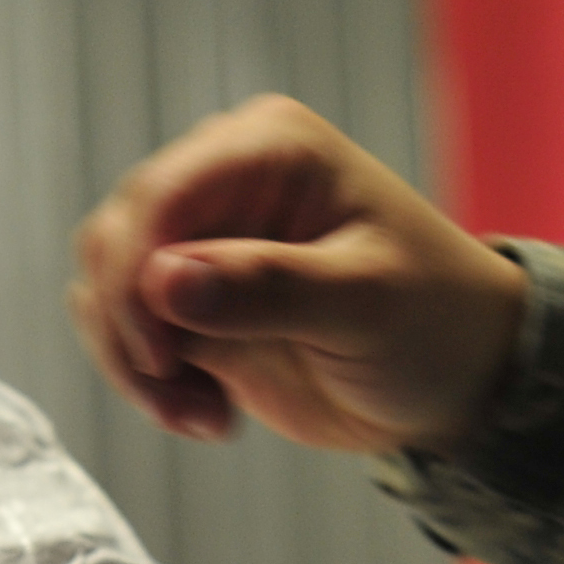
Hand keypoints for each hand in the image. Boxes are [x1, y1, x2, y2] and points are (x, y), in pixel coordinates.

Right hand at [70, 95, 528, 456]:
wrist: (457, 376)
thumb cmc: (436, 320)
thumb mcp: (366, 304)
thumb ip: (269, 289)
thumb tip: (165, 282)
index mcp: (269, 148)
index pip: (161, 193)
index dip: (136, 273)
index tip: (158, 355)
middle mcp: (224, 181)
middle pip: (116, 238)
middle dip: (129, 327)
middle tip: (176, 396)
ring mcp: (203, 243)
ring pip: (106, 287)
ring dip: (132, 362)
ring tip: (196, 415)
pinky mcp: (193, 302)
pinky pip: (126, 330)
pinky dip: (146, 380)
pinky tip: (206, 415)